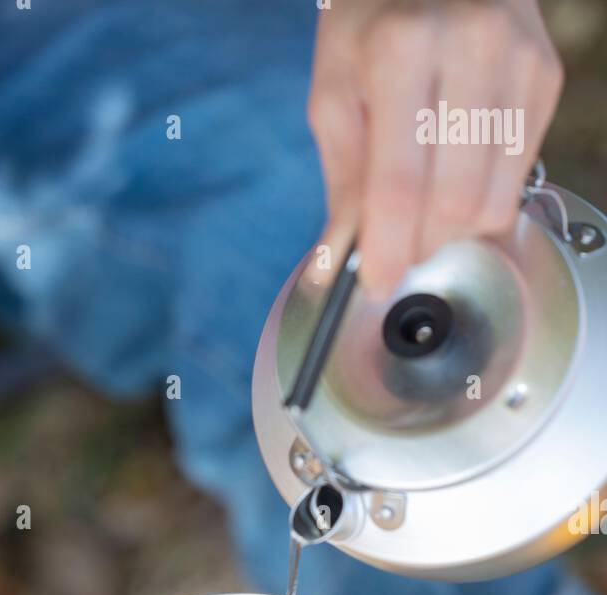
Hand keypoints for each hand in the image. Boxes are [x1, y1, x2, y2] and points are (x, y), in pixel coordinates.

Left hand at [308, 0, 563, 294]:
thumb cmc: (373, 22)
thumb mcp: (333, 89)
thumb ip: (342, 180)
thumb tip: (338, 264)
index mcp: (401, 51)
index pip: (398, 185)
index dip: (387, 249)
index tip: (375, 283)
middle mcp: (471, 49)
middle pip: (452, 203)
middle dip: (419, 244)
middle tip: (396, 245)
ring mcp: (519, 62)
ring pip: (492, 201)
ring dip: (452, 228)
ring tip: (423, 208)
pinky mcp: (546, 78)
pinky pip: (517, 178)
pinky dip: (481, 197)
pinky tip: (454, 172)